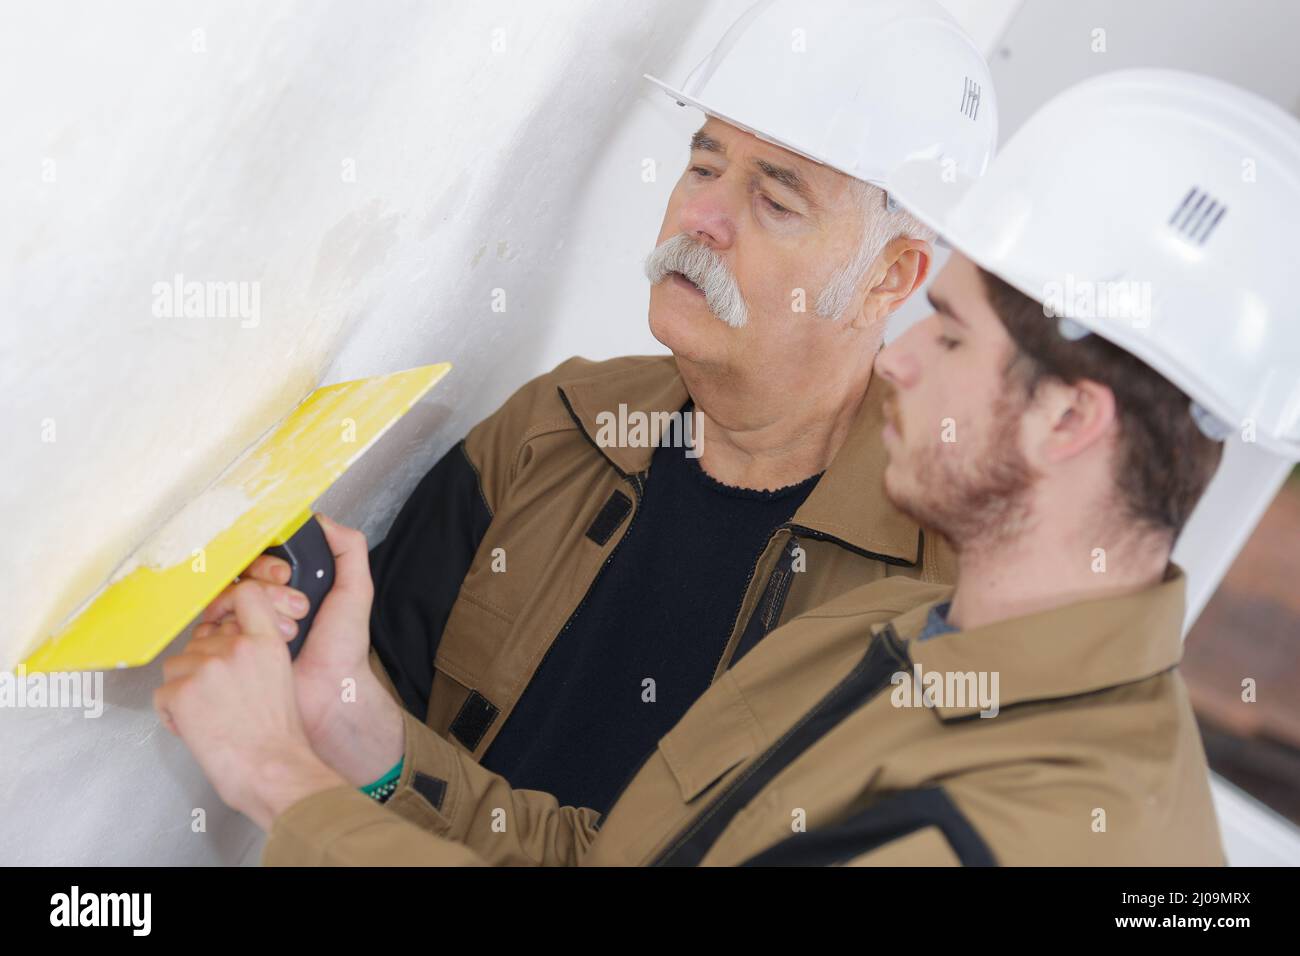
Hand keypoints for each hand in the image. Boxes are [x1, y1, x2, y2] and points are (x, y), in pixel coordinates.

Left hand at [155, 579, 346, 829]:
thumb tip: (224, 640)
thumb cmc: (277, 734)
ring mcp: (207, 667)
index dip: (226, 603)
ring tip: (209, 715)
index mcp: (267, 642)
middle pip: (200, 639)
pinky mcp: (182, 692)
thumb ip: (256, 650)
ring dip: (184, 690)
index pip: (244, 594)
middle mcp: (237, 647)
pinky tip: (195, 727)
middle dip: (201, 666)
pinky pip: (162, 694)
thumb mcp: (280, 676)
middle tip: (219, 698)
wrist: (270, 768)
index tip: (220, 618)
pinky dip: (172, 714)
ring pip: (176, 665)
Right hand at [195, 514, 403, 783]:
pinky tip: (255, 644)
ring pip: (219, 601)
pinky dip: (227, 634)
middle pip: (234, 576)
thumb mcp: (355, 592)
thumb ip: (348, 549)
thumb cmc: (342, 648)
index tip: (286, 572)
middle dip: (260, 587)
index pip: (257, 557)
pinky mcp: (224, 653)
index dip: (266, 561)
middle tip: (291, 606)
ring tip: (286, 633)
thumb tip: (321, 519)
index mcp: (284, 587)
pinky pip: (206, 633)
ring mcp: (240, 628)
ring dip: (247, 613)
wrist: (330, 696)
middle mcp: (258, 604)